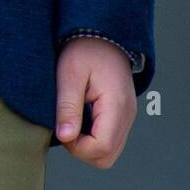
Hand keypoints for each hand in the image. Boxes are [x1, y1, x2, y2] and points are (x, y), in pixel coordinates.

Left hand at [54, 37, 136, 166]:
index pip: (101, 148)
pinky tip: (81, 116)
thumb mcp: (70, 74)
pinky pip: (111, 139)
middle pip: (106, 157)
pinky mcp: (123, 114)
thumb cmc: (84, 49)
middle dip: (82, 150)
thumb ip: (68, 107)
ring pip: (109, 152)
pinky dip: (94, 137)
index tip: (62, 127)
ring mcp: (127, 116)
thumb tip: (65, 137)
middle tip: (66, 125)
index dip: (76, 147)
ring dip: (88, 145)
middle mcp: (127, 115)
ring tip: (73, 119)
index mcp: (116, 105)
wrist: (102, 32)